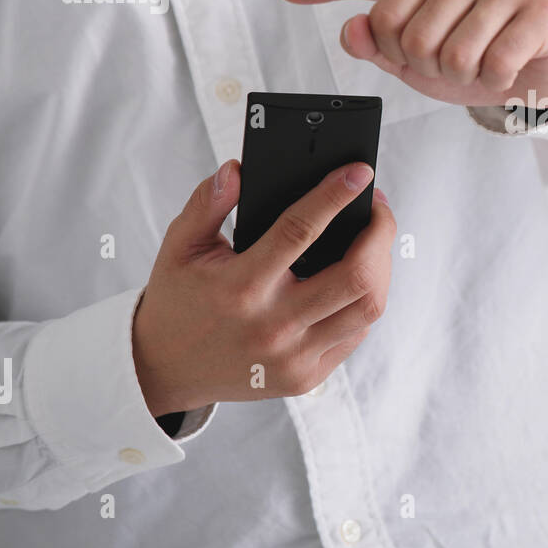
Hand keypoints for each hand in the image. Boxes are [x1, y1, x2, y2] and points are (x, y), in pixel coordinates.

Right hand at [132, 159, 395, 415]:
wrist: (165, 370)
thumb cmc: (178, 301)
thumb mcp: (180, 246)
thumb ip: (208, 203)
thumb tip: (238, 170)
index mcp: (240, 288)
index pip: (299, 231)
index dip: (334, 196)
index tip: (359, 172)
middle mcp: (273, 326)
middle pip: (357, 277)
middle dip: (380, 233)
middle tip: (377, 207)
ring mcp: (294, 356)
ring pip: (367, 308)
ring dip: (382, 267)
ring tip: (373, 240)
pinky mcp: (307, 376)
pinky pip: (356, 333)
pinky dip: (365, 299)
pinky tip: (358, 276)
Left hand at [341, 0, 547, 108]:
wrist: (537, 73)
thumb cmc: (477, 59)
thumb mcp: (414, 59)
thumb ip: (375, 44)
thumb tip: (350, 29)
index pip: (383, 21)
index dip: (401, 57)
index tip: (429, 54)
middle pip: (418, 42)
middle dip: (438, 70)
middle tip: (463, 64)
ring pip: (459, 56)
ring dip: (470, 78)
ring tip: (486, 64)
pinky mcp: (543, 7)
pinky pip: (498, 63)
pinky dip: (499, 81)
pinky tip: (512, 67)